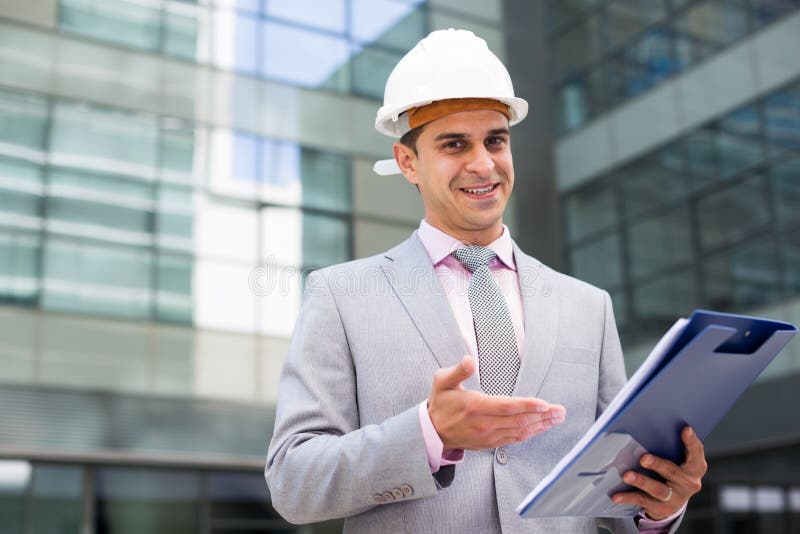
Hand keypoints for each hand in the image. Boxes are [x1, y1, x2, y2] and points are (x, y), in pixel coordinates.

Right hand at [427, 356, 565, 450]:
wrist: (432, 432)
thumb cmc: (440, 404)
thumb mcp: (442, 381)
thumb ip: (458, 370)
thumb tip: (470, 360)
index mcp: (475, 406)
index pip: (507, 406)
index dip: (527, 405)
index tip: (544, 403)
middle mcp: (484, 423)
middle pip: (519, 420)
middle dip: (543, 416)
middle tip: (561, 411)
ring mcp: (489, 435)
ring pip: (520, 431)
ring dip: (541, 425)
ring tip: (557, 418)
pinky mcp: (490, 443)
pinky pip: (514, 439)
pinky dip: (530, 433)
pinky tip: (541, 428)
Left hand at [612, 426, 707, 519]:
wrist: (673, 501)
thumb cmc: (671, 471)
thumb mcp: (676, 460)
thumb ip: (667, 447)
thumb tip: (643, 429)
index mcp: (695, 467)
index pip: (695, 452)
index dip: (691, 441)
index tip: (685, 429)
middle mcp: (689, 483)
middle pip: (672, 471)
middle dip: (657, 464)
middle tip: (643, 458)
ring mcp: (676, 498)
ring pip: (658, 489)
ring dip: (641, 481)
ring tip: (627, 476)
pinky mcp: (662, 508)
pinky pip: (642, 501)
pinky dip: (628, 497)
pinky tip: (615, 496)